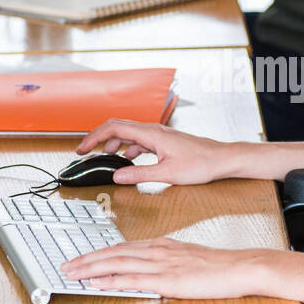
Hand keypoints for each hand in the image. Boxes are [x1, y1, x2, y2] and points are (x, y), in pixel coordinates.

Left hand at [60, 236, 276, 299]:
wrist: (240, 267)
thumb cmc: (218, 266)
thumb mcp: (187, 259)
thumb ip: (165, 262)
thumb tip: (148, 270)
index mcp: (161, 245)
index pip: (122, 247)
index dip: (98, 253)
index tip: (80, 258)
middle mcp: (157, 250)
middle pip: (113, 252)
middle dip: (86, 259)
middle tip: (66, 265)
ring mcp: (162, 264)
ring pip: (117, 263)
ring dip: (91, 268)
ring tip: (72, 273)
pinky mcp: (168, 279)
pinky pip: (133, 278)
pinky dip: (111, 280)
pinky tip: (97, 283)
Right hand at [74, 118, 233, 185]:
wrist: (222, 159)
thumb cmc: (201, 164)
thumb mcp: (167, 174)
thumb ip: (139, 175)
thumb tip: (116, 176)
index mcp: (151, 134)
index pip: (114, 129)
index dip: (94, 137)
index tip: (82, 149)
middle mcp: (153, 130)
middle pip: (117, 127)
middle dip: (98, 138)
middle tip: (84, 152)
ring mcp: (158, 135)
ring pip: (128, 134)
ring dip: (113, 144)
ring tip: (103, 157)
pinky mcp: (164, 141)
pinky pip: (139, 141)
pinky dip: (128, 149)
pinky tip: (127, 160)